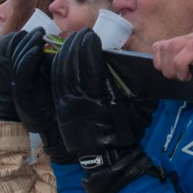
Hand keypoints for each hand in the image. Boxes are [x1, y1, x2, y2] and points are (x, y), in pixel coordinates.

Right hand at [7, 30, 66, 157]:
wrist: (55, 127)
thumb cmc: (57, 103)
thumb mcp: (53, 79)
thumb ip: (53, 64)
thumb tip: (62, 46)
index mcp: (27, 75)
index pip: (20, 52)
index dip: (26, 40)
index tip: (39, 31)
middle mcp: (19, 80)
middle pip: (16, 53)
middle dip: (26, 39)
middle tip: (39, 30)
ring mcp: (19, 86)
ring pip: (18, 60)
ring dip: (27, 45)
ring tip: (38, 35)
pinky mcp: (21, 93)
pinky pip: (21, 72)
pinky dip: (28, 58)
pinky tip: (36, 49)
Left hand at [53, 29, 160, 192]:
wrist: (109, 159)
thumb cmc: (127, 132)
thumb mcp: (138, 106)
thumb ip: (130, 84)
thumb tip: (124, 63)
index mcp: (102, 96)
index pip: (90, 62)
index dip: (88, 45)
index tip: (92, 36)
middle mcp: (82, 99)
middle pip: (72, 63)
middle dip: (75, 44)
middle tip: (81, 34)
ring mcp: (68, 105)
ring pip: (60, 71)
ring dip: (64, 53)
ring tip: (71, 41)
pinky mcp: (61, 109)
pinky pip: (55, 83)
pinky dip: (56, 67)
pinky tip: (60, 58)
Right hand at [152, 30, 192, 124]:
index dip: (182, 62)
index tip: (186, 78)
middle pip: (175, 44)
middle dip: (171, 67)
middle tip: (180, 81)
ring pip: (167, 45)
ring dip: (165, 64)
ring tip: (176, 76)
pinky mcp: (184, 40)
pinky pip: (162, 45)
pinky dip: (159, 58)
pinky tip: (170, 70)